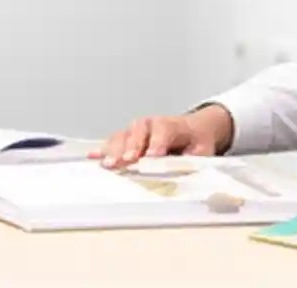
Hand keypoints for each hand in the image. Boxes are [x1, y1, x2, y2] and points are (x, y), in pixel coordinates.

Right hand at [90, 106, 228, 168]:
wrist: (192, 129)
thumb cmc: (196, 142)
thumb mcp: (203, 151)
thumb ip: (193, 160)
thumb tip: (183, 173)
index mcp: (173, 125)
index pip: (164, 131)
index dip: (158, 143)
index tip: (153, 156)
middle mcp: (151, 124)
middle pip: (138, 134)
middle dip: (131, 148)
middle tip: (126, 160)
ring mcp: (136, 129)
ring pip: (123, 137)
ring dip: (114, 151)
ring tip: (107, 164)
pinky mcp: (127, 137)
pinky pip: (113, 142)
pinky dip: (103, 149)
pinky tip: (93, 156)